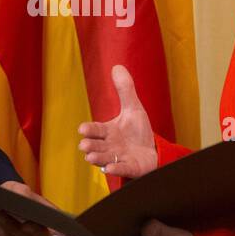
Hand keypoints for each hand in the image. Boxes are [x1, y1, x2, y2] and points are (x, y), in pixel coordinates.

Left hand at [0, 182, 53, 235]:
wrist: (4, 208)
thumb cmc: (16, 199)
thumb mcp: (17, 189)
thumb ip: (22, 192)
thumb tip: (23, 197)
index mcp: (52, 222)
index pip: (53, 231)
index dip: (40, 230)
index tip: (26, 224)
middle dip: (15, 229)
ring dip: (6, 235)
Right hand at [77, 64, 156, 179]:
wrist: (152, 152)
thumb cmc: (138, 132)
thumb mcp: (133, 108)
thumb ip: (125, 90)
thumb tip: (117, 66)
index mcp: (108, 132)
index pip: (96, 130)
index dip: (89, 130)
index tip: (82, 129)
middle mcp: (109, 146)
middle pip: (96, 146)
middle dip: (90, 146)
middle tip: (84, 145)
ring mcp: (118, 158)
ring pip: (105, 159)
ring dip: (98, 158)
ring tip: (90, 157)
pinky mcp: (130, 168)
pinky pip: (121, 169)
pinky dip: (115, 169)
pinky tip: (110, 168)